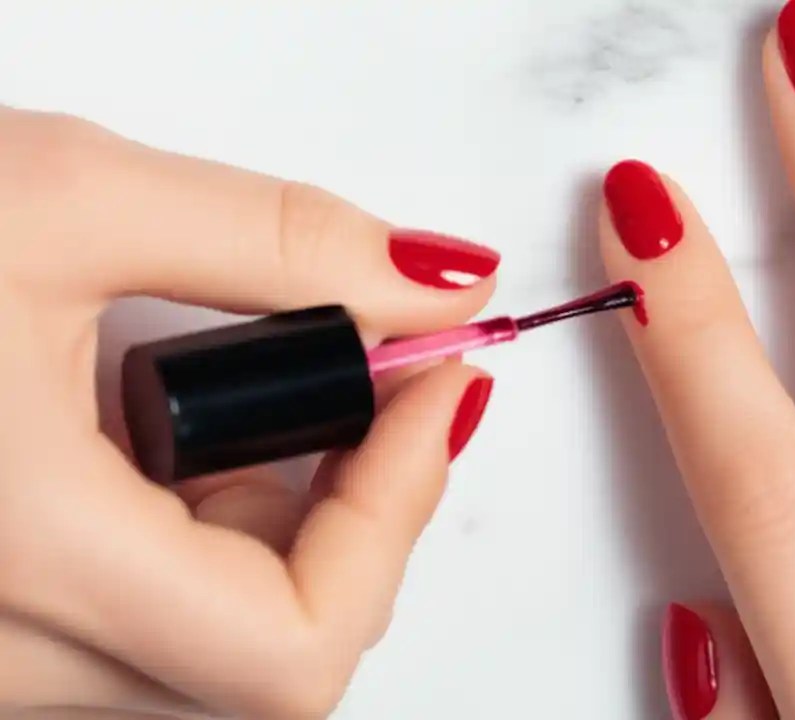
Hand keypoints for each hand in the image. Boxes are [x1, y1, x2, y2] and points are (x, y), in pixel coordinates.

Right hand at [0, 107, 498, 717]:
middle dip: (354, 509)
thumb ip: (281, 242)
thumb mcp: (62, 197)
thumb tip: (436, 281)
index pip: (295, 650)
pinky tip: (164, 437)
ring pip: (207, 647)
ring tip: (250, 396)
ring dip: (280, 523)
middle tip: (371, 381)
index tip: (434, 386)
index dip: (398, 517)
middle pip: (269, 653)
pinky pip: (137, 629)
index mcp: (15, 570)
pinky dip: (199, 537)